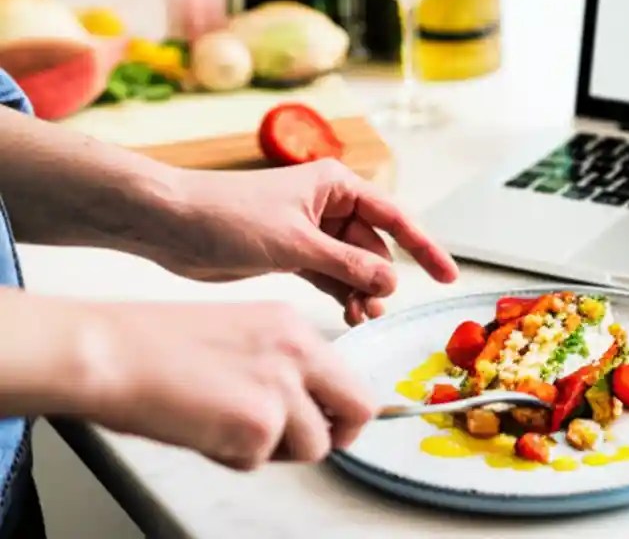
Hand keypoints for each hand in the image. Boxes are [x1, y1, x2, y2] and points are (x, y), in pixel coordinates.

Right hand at [75, 300, 376, 469]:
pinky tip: (202, 430)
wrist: (111, 353)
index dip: (339, 409)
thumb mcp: (240, 336)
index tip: (328, 422)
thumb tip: (306, 406)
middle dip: (335, 435)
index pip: (348, 376)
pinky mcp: (259, 424)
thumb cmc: (154, 346)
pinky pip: (262, 461)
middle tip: (301, 444)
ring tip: (226, 429)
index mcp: (294, 326)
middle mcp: (299, 352)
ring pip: (312, 446)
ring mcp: (283, 388)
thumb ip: (280, 367)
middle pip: (358, 410)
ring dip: (275, 450)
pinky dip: (234, 458)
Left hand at [151, 159, 458, 325]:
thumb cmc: (227, 215)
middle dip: (381, 278)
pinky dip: (341, 294)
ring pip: (353, 266)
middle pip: (374, 246)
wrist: (169, 223)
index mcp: (336, 186)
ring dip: (361, 291)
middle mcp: (329, 206)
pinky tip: (348, 313)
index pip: (394, 218)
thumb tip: (389, 282)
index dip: (424, 248)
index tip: (447, 275)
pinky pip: (331, 276)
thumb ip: (347, 264)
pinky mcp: (292, 254)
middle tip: (377, 308)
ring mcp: (311, 232)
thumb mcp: (295, 243)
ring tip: (361, 317)